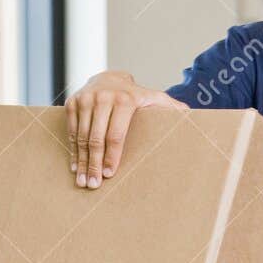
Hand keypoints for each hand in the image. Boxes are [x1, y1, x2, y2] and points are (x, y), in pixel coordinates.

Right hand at [65, 73, 185, 187]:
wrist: (109, 77)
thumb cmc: (135, 96)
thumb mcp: (154, 98)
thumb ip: (171, 107)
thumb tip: (190, 116)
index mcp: (125, 99)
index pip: (116, 134)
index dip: (112, 156)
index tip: (109, 174)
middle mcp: (103, 97)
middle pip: (96, 139)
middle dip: (94, 164)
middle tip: (93, 184)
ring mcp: (86, 99)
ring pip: (82, 137)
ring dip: (81, 161)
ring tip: (83, 181)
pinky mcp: (73, 102)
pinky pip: (71, 131)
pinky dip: (73, 150)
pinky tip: (75, 166)